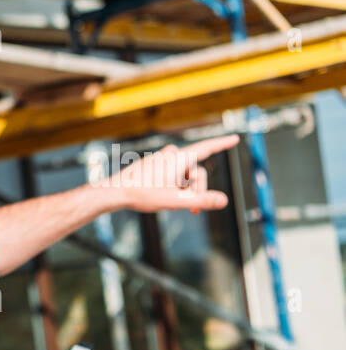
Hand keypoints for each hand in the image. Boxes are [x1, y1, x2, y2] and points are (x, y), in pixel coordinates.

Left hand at [94, 134, 236, 213]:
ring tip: (171, 204)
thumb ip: (200, 201)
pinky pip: (171, 175)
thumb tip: (223, 201)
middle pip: (197, 172)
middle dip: (197, 190)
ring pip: (184, 175)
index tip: (235, 138)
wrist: (114, 192)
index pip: (208, 148)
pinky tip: (162, 197)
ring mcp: (161, 159)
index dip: (223, 144)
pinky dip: (173, 186)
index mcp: (180, 158)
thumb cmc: (142, 194)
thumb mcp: (175, 200)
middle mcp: (172, 155)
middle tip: (192, 211)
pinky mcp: (153, 165)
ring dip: (184, 190)